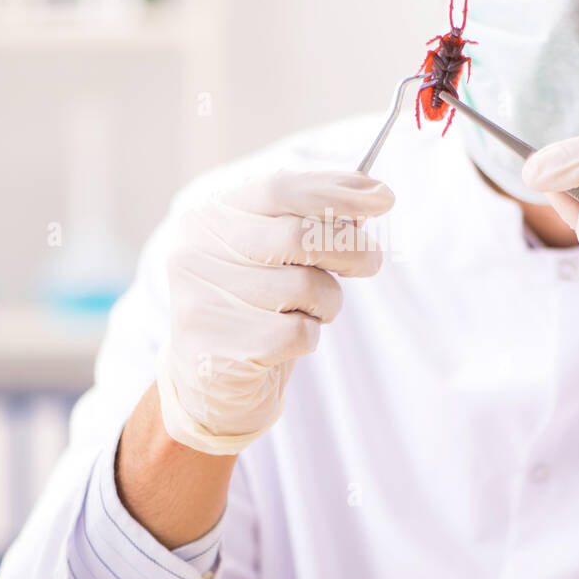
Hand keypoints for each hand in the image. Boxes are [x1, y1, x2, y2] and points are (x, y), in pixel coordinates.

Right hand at [156, 170, 393, 454]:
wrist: (210, 389)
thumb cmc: (253, 311)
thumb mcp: (274, 258)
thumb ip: (308, 223)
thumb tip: (369, 197)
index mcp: (208, 219)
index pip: (279, 190)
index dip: (337, 191)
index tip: (383, 197)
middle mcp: (195, 254)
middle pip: (298, 236)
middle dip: (351, 248)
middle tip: (371, 261)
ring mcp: (202, 302)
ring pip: (306, 286)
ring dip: (327, 302)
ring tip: (308, 313)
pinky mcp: (220, 350)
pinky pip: (300, 332)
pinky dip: (309, 337)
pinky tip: (284, 344)